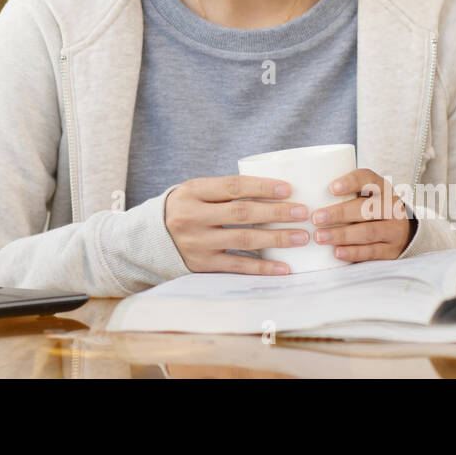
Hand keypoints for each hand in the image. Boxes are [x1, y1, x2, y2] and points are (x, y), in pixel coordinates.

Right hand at [164, 175, 309, 274]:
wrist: (152, 237)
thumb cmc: (186, 208)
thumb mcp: (196, 192)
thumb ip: (225, 191)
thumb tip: (275, 192)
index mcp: (193, 191)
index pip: (233, 186)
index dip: (262, 187)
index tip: (289, 189)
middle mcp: (193, 216)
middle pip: (242, 213)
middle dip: (276, 212)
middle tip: (303, 213)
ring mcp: (197, 242)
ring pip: (243, 239)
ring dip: (276, 238)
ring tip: (301, 237)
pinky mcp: (202, 265)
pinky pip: (237, 266)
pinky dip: (262, 268)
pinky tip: (284, 268)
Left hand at [309, 167, 414, 261]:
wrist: (403, 233)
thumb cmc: (371, 210)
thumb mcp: (365, 196)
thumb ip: (342, 193)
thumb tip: (302, 191)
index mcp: (381, 188)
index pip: (368, 179)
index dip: (351, 182)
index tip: (331, 188)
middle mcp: (391, 207)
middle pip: (366, 208)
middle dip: (339, 213)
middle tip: (315, 218)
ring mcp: (394, 230)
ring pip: (368, 231)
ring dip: (342, 235)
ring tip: (320, 237)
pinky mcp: (393, 251)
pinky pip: (373, 252)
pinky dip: (354, 252)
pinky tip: (337, 252)